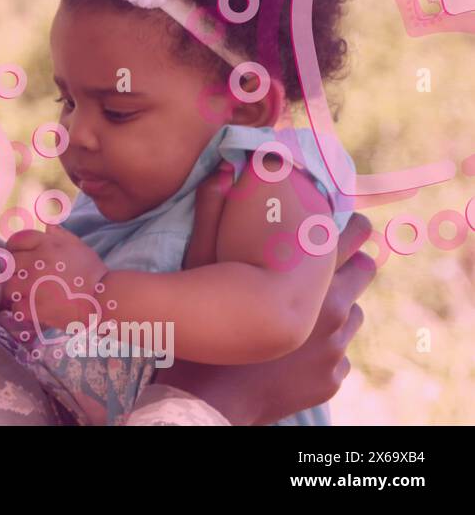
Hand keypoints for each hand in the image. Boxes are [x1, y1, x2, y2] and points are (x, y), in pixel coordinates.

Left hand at [1, 228, 108, 329]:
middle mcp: (37, 262)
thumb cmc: (92, 272)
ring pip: (9, 286)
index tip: (18, 257)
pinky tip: (33, 308)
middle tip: (24, 279)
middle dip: (15, 271)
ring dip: (16, 291)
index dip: (14, 249)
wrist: (104, 299)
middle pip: (9, 263)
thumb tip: (47, 226)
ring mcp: (34, 285)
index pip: (16, 240)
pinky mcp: (35, 306)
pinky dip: (22, 309)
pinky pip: (16, 306)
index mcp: (46, 244)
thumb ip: (60, 235)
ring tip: (27, 295)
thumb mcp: (78, 246)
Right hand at [156, 160, 375, 423]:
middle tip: (328, 258)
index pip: (354, 236)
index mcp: (310, 280)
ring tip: (305, 305)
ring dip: (335, 305)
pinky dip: (321, 346)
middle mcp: (333, 312)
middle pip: (367, 271)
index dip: (352, 222)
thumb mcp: (200, 264)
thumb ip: (213, 213)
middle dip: (351, 260)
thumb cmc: (202, 324)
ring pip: (354, 313)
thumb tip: (224, 167)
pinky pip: (337, 353)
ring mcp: (337, 350)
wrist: (206, 397)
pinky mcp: (332, 378)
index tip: (343, 217)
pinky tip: (292, 346)